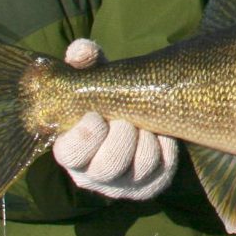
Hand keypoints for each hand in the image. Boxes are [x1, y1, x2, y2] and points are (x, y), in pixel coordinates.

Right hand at [51, 39, 176, 199]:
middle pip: (107, 165)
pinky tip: (159, 133)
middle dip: (122, 136)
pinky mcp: (150, 185)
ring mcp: (123, 184)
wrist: (134, 114)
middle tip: (126, 119)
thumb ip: (84, 62)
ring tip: (144, 124)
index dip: (86, 134)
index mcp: (69, 151)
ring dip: (146, 140)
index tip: (98, 115)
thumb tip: (81, 50)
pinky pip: (164, 169)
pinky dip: (166, 147)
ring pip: (140, 168)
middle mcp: (92, 176)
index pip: (70, 154)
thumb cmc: (105, 97)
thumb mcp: (94, 77)